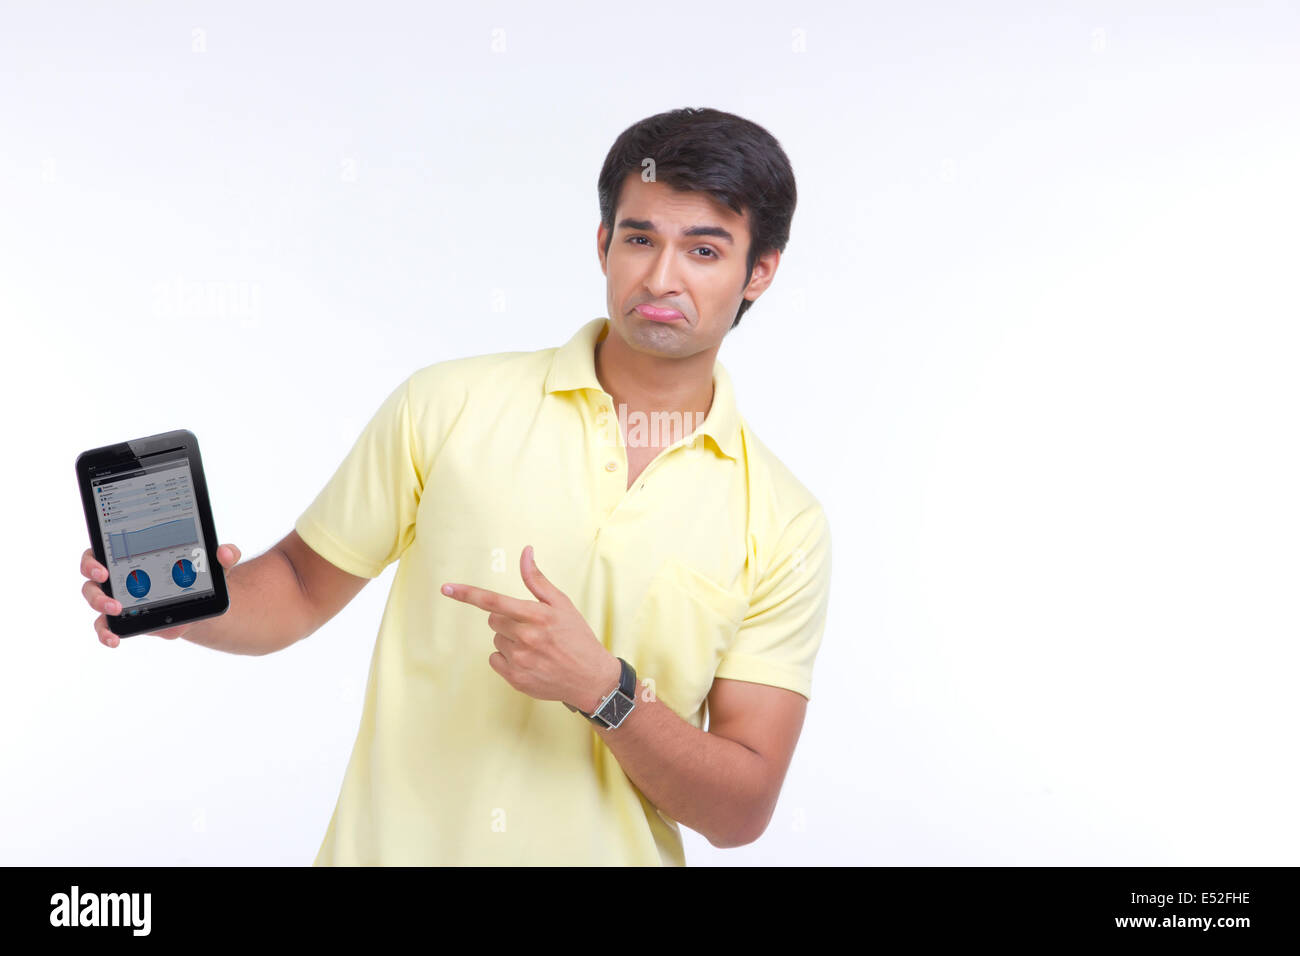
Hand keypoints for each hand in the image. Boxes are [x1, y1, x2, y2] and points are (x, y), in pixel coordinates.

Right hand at [81, 544, 241, 647]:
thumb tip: (226, 552)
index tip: (103, 564)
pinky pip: (105, 627)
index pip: (103, 549)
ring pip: (95, 598)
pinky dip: (106, 633)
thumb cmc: (198, 576)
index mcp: (132, 554)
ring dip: (100, 603)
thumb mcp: (213, 565)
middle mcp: (119, 575)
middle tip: (106, 579)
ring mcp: (118, 598)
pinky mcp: (125, 620)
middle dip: (94, 575)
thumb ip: (224, 555)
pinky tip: (114, 639)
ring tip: (117, 608)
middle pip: (92, 573)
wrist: (201, 603)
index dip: (95, 556)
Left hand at [440, 545, 619, 711]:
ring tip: (535, 647)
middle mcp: (526, 638)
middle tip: (530, 627)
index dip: (467, 593)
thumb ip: (537, 580)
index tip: (446, 588)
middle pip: (493, 620)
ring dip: (509, 640)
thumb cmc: (577, 637)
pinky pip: (495, 660)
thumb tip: (525, 552)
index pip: (493, 601)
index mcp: (536, 616)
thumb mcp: (562, 604)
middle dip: (507, 620)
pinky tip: (529, 661)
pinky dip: (506, 659)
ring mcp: (520, 661)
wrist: (591, 678)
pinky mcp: (516, 679)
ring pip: (496, 640)